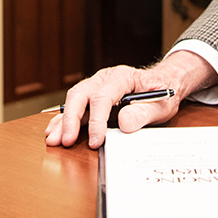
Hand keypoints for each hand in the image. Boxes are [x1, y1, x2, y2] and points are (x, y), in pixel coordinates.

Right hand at [44, 52, 215, 148]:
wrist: (164, 83)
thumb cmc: (163, 92)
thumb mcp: (162, 104)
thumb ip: (144, 112)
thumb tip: (124, 123)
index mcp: (121, 76)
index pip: (102, 96)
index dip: (96, 120)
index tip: (95, 141)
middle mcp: (104, 78)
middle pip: (80, 94)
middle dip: (70, 119)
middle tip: (65, 140)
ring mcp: (95, 86)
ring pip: (73, 100)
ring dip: (62, 121)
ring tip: (53, 140)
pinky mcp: (92, 97)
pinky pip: (74, 107)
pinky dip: (63, 119)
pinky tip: (53, 131)